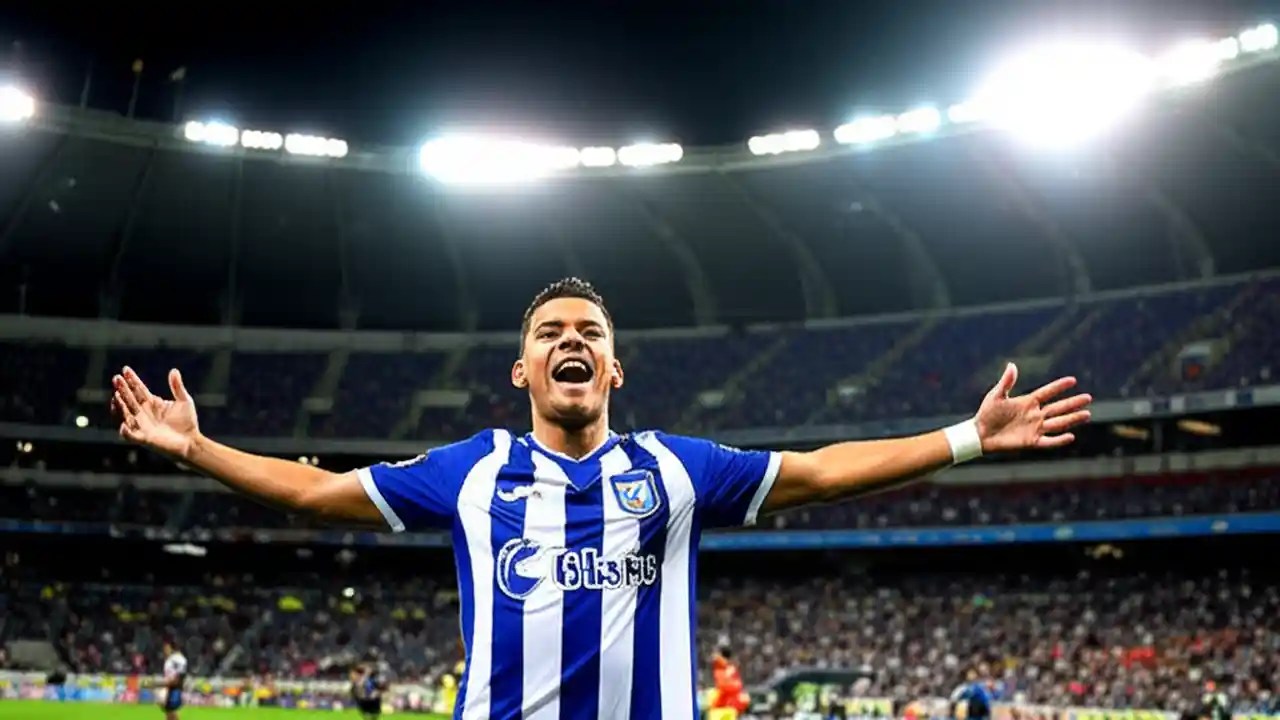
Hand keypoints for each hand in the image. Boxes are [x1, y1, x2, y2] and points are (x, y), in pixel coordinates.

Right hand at [111, 366, 199, 459]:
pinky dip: (126, 431)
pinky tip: (124, 424)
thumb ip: (177, 387)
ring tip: (117, 395)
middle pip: (129, 399)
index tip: (125, 369)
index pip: (138, 389)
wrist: (191, 442)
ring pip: (126, 414)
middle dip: (122, 389)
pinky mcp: (144, 439)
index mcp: (152, 403)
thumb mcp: (184, 401)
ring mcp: (142, 426)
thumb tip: (173, 370)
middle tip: (116, 378)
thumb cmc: (187, 422)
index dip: (132, 380)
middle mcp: (143, 413)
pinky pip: (130, 436)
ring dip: (120, 406)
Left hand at [974, 362, 1091, 452]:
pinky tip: (1071, 436)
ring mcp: (1034, 428)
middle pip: (1058, 407)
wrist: (980, 433)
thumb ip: (1007, 382)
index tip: (1072, 380)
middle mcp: (1035, 414)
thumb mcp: (996, 395)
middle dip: (1073, 403)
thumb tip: (1012, 364)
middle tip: (1088, 398)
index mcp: (1027, 402)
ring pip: (1058, 423)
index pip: (1047, 392)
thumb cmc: (987, 413)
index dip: (1059, 386)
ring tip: (1087, 414)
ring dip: (1072, 419)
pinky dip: (1059, 440)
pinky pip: (1048, 441)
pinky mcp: (1031, 441)